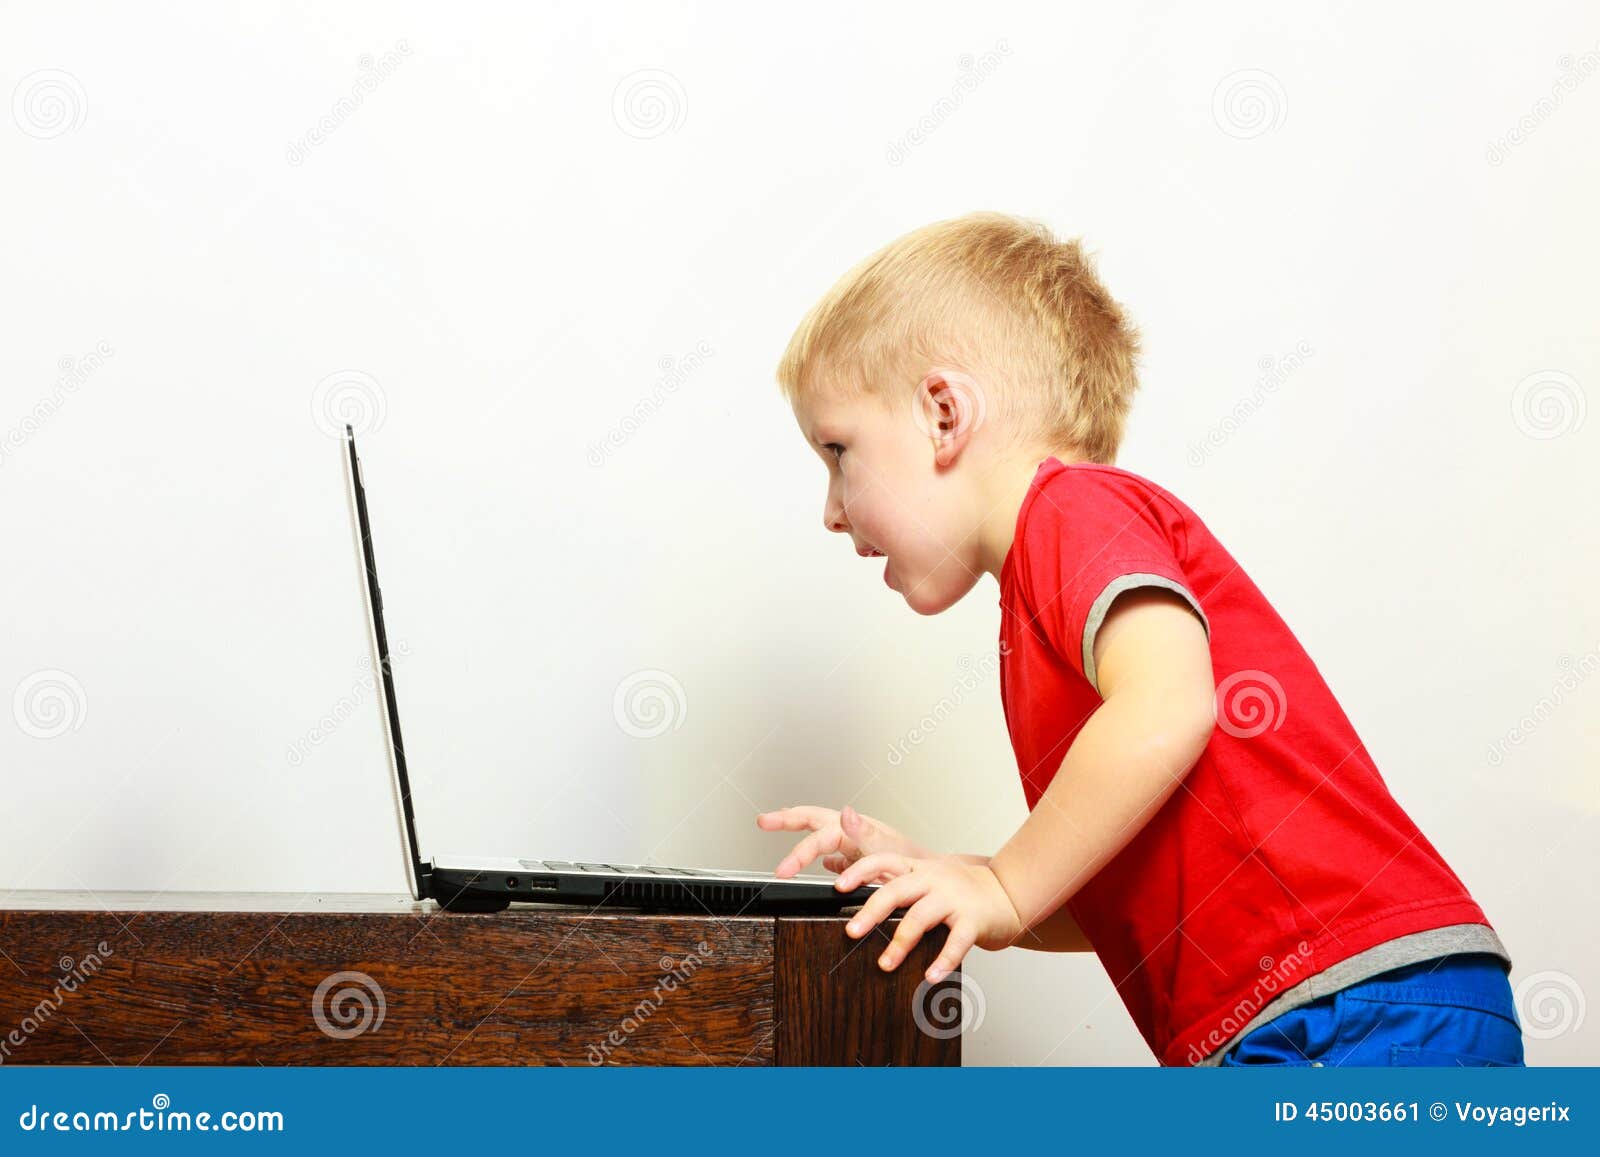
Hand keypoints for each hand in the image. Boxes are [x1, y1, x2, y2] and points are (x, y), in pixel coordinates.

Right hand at [755, 804, 928, 877]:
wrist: (936, 882)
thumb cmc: (918, 868)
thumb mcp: (890, 851)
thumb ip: (867, 833)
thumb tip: (846, 813)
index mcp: (858, 829)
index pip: (819, 833)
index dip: (798, 852)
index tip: (783, 871)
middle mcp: (854, 832)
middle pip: (813, 820)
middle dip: (786, 819)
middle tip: (763, 821)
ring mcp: (857, 846)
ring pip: (821, 835)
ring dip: (800, 835)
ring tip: (777, 827)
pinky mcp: (863, 862)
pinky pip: (836, 856)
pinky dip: (823, 857)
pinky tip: (822, 866)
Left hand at [832, 853, 1023, 982]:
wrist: (1010, 892)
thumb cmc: (964, 891)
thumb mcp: (931, 879)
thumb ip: (903, 887)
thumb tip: (863, 909)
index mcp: (919, 868)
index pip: (884, 861)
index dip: (860, 871)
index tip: (839, 886)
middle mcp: (934, 879)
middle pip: (897, 890)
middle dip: (871, 911)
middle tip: (852, 931)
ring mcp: (955, 898)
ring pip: (921, 917)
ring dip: (900, 942)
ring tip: (885, 964)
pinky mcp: (974, 920)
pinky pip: (956, 942)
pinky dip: (942, 961)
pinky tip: (930, 976)